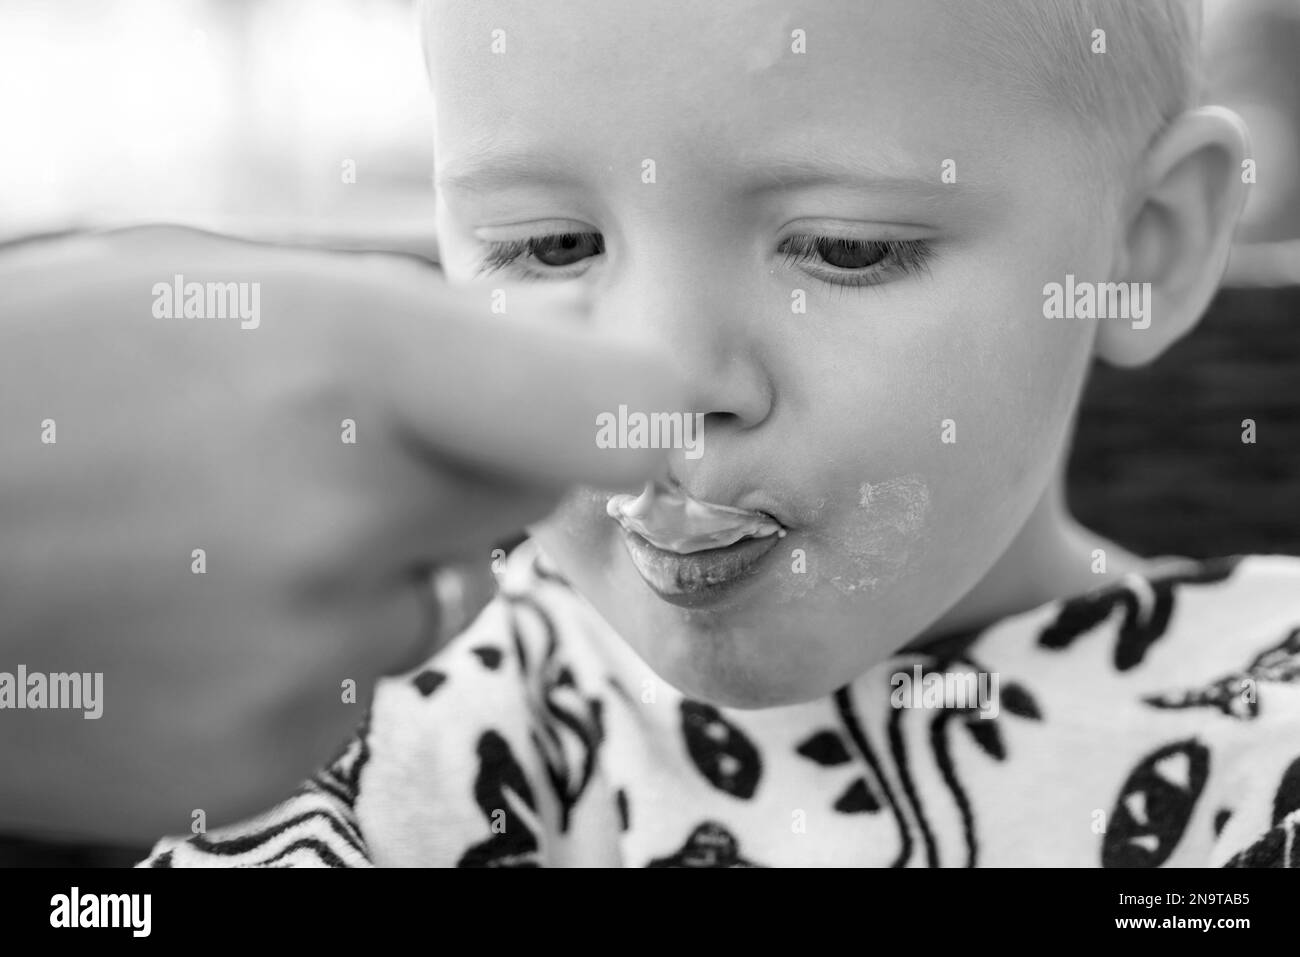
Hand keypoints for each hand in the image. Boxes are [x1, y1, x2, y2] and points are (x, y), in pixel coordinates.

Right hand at [0, 226, 681, 843]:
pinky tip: (196, 620)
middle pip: (526, 503)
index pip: (604, 413)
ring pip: (439, 603)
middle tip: (340, 441)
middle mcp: (344, 521)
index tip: (661, 416)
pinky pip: (354, 689)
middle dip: (467, 469)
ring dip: (375, 568)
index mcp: (346, 362)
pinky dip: (304, 657)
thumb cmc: (44, 375)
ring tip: (231, 535)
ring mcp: (305, 659)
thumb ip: (399, 315)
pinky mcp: (263, 759)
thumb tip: (537, 353)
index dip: (643, 414)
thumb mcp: (215, 276)